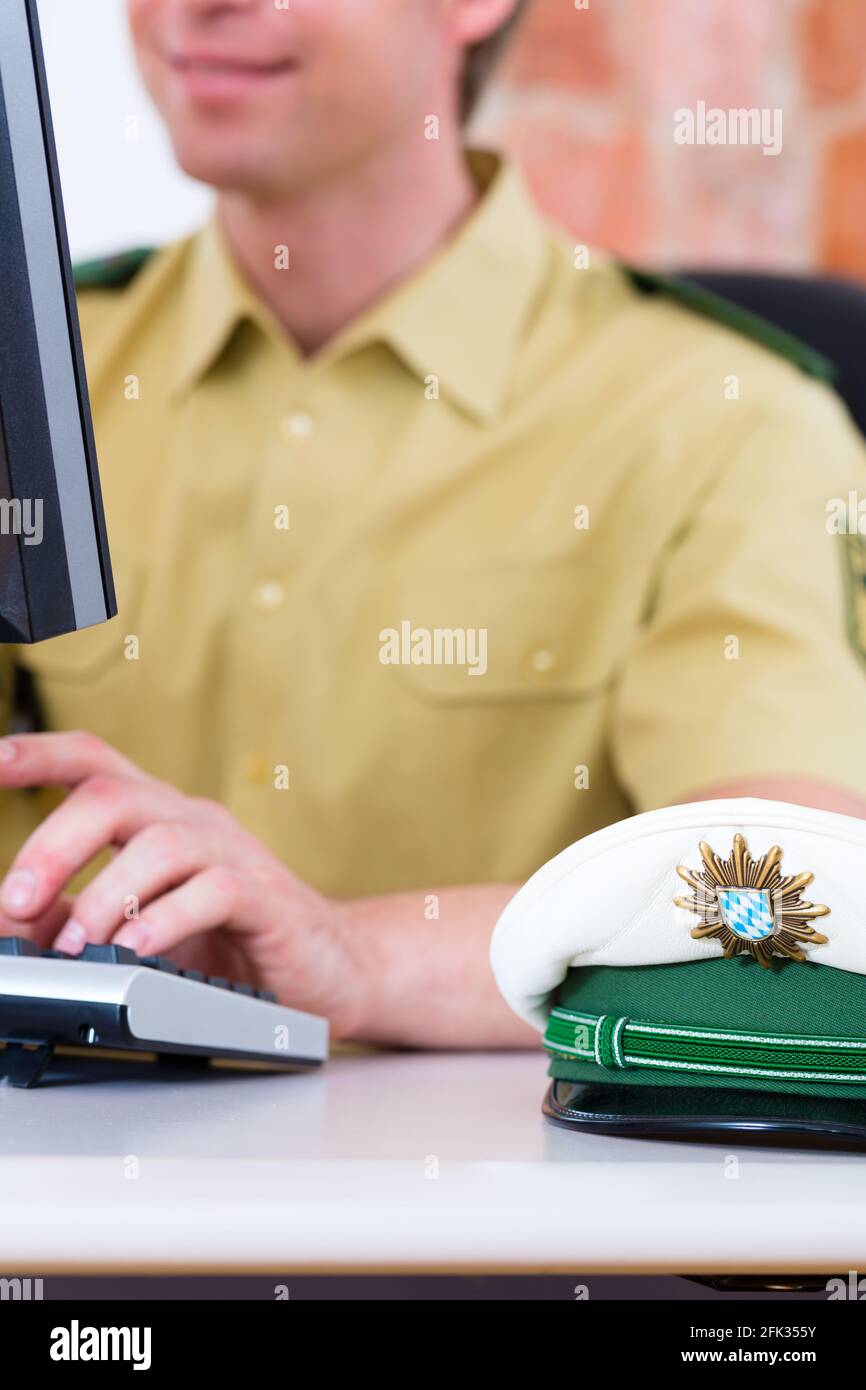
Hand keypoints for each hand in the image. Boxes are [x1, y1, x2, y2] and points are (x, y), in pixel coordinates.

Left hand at [0, 732, 364, 1034]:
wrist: (333, 968)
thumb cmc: (235, 942)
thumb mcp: (141, 926)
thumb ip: (78, 917)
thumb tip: (13, 920)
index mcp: (157, 817)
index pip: (91, 761)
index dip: (35, 755)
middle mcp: (192, 821)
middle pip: (113, 794)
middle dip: (52, 847)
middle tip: (16, 903)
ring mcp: (233, 852)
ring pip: (159, 842)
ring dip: (103, 897)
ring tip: (79, 948)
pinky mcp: (266, 895)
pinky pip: (213, 889)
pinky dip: (165, 919)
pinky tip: (137, 950)